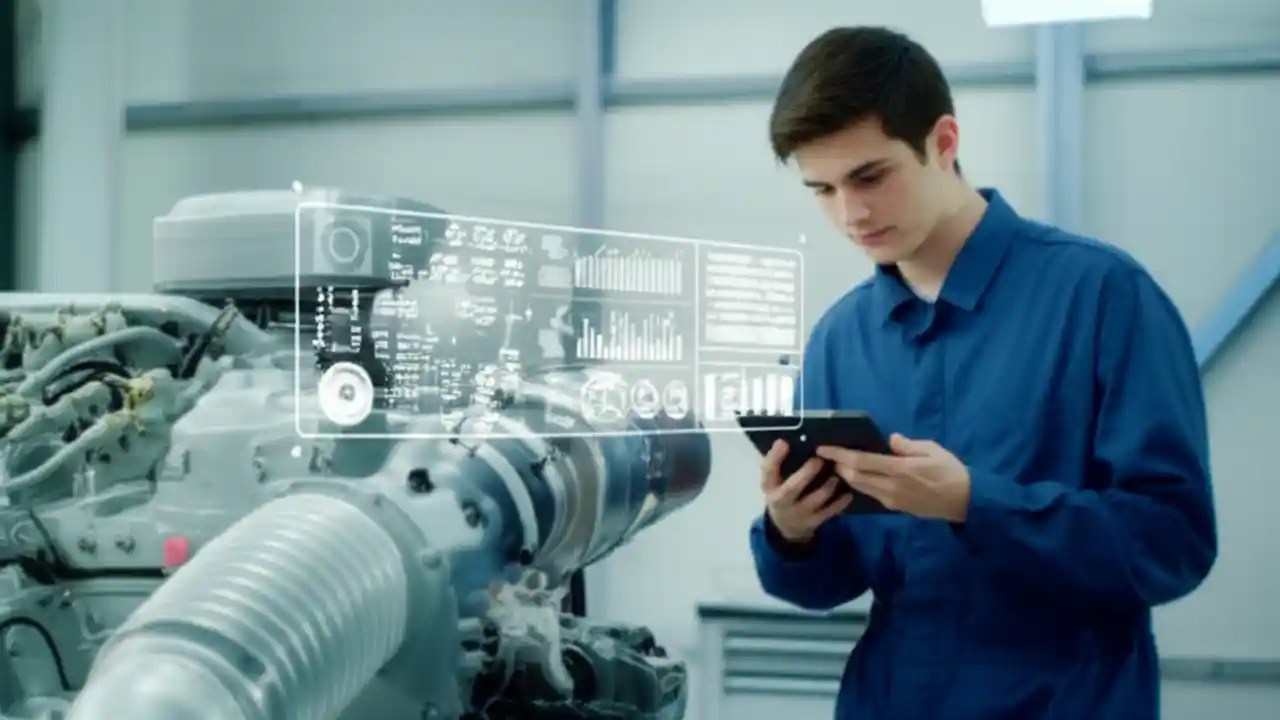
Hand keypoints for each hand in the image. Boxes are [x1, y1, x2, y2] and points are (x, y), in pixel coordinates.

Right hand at [760, 439, 852, 542]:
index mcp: (769, 486)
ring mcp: (797, 514)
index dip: (774, 457)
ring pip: (813, 501)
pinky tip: (848, 493)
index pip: (767, 471)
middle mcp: (780, 501)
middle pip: (791, 489)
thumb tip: (792, 439)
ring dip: (827, 488)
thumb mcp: (775, 479)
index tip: (784, 442)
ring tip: (837, 475)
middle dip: (806, 474)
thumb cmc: (782, 491)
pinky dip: (839, 503)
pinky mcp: (812, 522)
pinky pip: (828, 513)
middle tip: (819, 460)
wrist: (786, 525)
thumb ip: (781, 463)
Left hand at [816, 434, 970, 521]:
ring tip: (838, 465)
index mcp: (900, 469)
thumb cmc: (950, 470)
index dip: (839, 454)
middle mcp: (891, 486)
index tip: (823, 448)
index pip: (861, 461)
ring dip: (847, 477)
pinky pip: (872, 494)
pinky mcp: (895, 507)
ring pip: (861, 488)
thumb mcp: (932, 449)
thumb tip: (891, 440)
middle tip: (828, 456)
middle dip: (839, 466)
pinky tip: (858, 477)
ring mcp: (892, 500)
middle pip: (855, 477)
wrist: (964, 501)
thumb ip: (908, 446)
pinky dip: (860, 485)